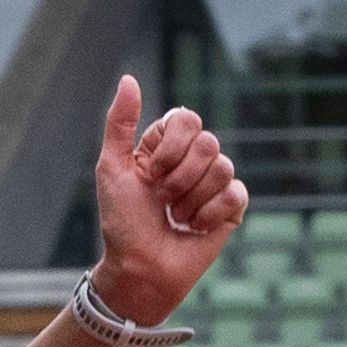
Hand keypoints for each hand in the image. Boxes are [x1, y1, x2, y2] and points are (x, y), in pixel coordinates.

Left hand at [85, 76, 248, 325]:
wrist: (140, 267)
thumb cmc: (122, 222)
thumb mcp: (112, 168)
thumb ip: (119, 123)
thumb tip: (128, 78)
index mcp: (166, 146)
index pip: (186, 119)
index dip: (170, 148)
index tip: (150, 174)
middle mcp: (193, 160)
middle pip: (207, 142)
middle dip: (179, 177)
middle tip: (162, 200)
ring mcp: (215, 183)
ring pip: (222, 167)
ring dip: (192, 199)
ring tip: (177, 216)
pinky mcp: (232, 208)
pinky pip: (235, 193)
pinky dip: (210, 213)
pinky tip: (196, 227)